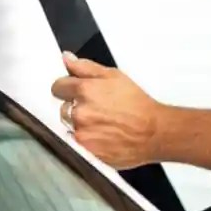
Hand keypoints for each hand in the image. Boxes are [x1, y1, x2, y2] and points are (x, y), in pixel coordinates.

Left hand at [50, 52, 163, 169]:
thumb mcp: (114, 76)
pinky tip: (102, 135)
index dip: (68, 88)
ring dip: (80, 124)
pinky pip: (76, 142)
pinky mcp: (85, 150)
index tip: (75, 92)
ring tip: (102, 123)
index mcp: (85, 90)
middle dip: (76, 107)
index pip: (58, 87)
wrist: (153, 132)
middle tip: (97, 109)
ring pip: (69, 126)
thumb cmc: (138, 105)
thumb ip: (85, 67)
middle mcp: (79, 112)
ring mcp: (81, 133)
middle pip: (63, 107)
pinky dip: (86, 139)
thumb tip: (67, 59)